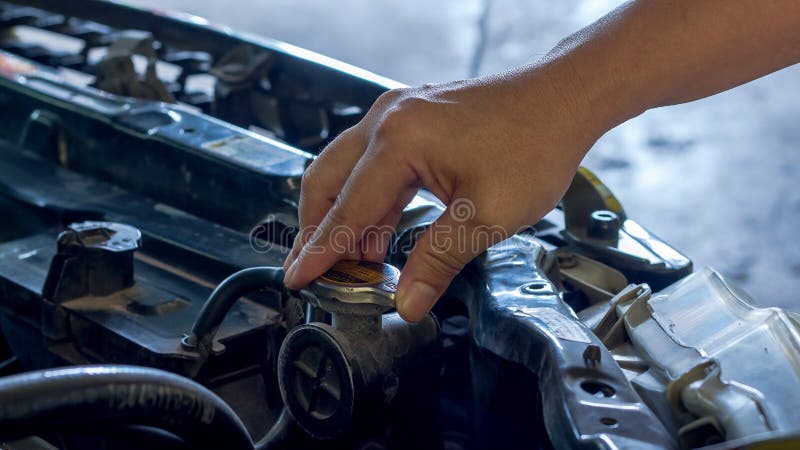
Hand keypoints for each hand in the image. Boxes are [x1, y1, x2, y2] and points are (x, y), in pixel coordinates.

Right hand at [282, 66, 602, 320]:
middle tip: (318, 271)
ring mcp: (399, 114)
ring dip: (344, 217)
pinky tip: (378, 232)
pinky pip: (374, 164)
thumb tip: (407, 301)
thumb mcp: (485, 216)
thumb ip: (437, 262)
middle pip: (327, 180)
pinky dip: (369, 200)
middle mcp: (389, 119)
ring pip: (347, 171)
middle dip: (317, 230)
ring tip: (353, 263)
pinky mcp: (413, 120)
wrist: (565, 100)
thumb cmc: (535, 143)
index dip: (320, 252)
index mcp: (399, 139)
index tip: (298, 278)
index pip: (346, 208)